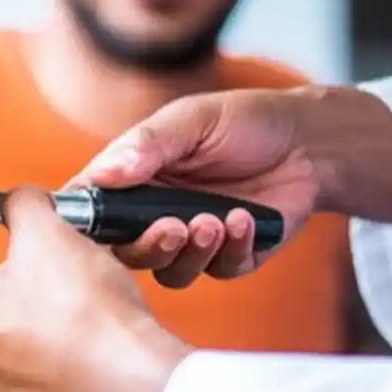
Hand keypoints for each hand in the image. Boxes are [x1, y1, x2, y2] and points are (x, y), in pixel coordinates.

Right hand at [68, 89, 321, 286]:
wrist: (308, 140)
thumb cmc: (242, 121)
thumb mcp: (192, 119)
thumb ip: (148, 144)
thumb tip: (105, 173)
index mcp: (133, 180)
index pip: (92, 209)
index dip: (84, 224)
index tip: (93, 226)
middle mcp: (156, 215)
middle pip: (127, 254)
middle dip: (147, 248)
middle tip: (172, 227)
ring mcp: (193, 240)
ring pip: (171, 272)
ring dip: (191, 254)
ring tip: (215, 221)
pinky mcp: (232, 256)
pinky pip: (222, 270)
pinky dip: (233, 248)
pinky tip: (245, 219)